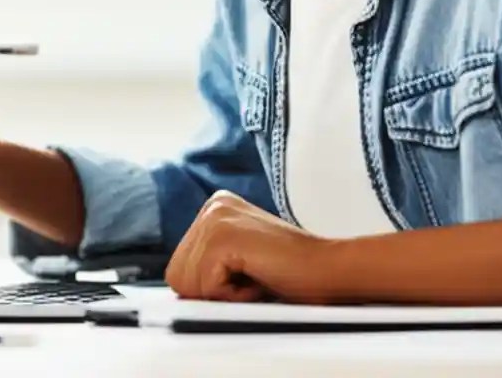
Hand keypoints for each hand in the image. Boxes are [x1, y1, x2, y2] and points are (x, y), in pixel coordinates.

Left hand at [165, 191, 334, 302]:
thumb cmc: (290, 274)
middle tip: (252, 277)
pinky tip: (259, 277)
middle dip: (213, 291)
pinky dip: (233, 296)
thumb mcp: (237, 264)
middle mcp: (212, 206)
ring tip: (256, 276)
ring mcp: (216, 218)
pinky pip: (205, 287)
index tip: (245, 274)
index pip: (178, 267)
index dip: (211, 286)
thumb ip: (206, 267)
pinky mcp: (223, 236)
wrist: (329, 271)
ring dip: (224, 294)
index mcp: (214, 208)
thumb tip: (172, 292)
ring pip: (187, 284)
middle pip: (176, 276)